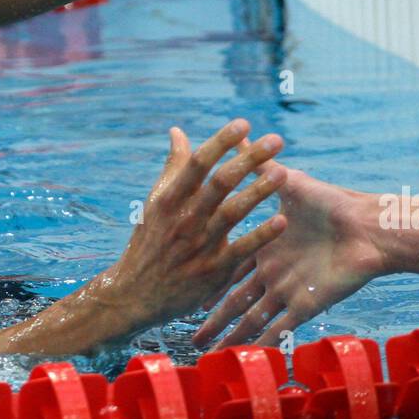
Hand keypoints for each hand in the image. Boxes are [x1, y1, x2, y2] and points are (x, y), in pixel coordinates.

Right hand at [88, 120, 286, 334]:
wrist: (135, 294)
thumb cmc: (149, 241)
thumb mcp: (155, 203)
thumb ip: (173, 168)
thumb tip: (177, 132)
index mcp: (170, 198)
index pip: (198, 163)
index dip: (221, 142)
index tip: (243, 124)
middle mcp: (184, 218)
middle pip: (220, 183)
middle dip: (249, 159)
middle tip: (276, 141)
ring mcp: (199, 244)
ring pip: (233, 212)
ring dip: (258, 192)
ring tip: (283, 173)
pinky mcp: (213, 270)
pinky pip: (242, 250)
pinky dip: (261, 235)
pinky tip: (281, 221)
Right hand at [192, 167, 388, 348]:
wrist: (366, 225)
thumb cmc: (331, 201)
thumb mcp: (287, 180)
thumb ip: (260, 166)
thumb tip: (241, 135)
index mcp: (266, 247)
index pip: (230, 268)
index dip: (210, 283)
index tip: (189, 295)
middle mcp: (273, 273)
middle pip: (235, 301)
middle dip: (213, 320)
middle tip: (192, 337)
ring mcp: (288, 291)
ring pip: (251, 320)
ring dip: (231, 337)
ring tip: (209, 354)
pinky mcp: (306, 304)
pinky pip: (279, 329)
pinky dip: (262, 345)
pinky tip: (245, 360)